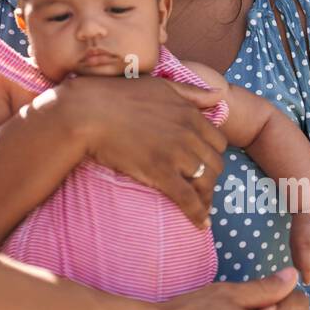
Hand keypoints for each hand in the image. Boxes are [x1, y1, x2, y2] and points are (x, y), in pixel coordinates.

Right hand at [51, 74, 228, 230]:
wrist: (90, 112)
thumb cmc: (119, 96)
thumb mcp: (161, 85)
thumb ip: (191, 92)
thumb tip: (219, 94)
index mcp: (190, 114)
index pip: (218, 142)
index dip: (213, 156)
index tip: (205, 165)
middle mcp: (189, 133)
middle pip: (216, 164)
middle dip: (211, 178)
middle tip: (201, 189)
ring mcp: (176, 153)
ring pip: (206, 182)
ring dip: (207, 197)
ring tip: (201, 207)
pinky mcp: (160, 172)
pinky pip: (188, 198)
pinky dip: (198, 213)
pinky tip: (200, 223)